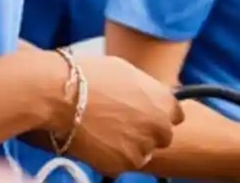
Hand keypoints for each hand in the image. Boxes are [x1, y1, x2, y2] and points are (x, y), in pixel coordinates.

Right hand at [61, 55, 184, 176]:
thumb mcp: (130, 72)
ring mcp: (141, 149)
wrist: (64, 96)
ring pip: (141, 154)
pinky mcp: (120, 166)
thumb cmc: (92, 76)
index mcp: (165, 102)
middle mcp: (159, 128)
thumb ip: (146, 91)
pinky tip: (95, 141)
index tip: (145, 114)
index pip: (176, 116)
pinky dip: (110, 158)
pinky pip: (119, 165)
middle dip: (147, 133)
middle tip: (123, 125)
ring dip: (128, 147)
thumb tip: (145, 98)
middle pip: (162, 138)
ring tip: (104, 131)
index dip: (158, 115)